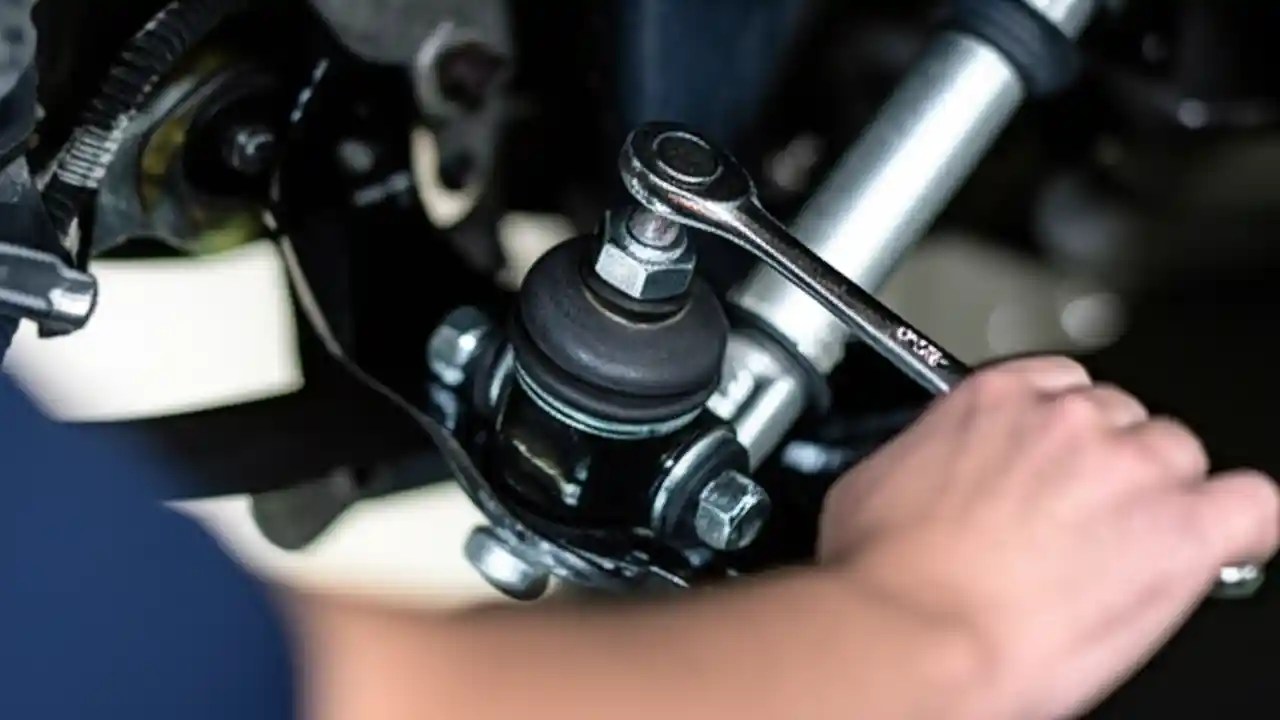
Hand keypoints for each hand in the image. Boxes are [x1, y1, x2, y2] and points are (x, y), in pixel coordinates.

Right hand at [818, 356, 1279, 718]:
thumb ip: (924, 460)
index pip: (1060, 384)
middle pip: (1121, 418)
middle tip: (1078, 521)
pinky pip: (1251, 505)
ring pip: (1178, 455)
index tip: (1053, 465)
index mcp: (994, 400)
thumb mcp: (872, 488)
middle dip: (1105, 467)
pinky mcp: (1181, 530)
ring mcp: (1129, 469)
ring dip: (1161, 495)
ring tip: (1128, 548)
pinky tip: (1209, 550)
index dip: (1061, 433)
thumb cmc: (883, 577)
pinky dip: (1238, 527)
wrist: (912, 635)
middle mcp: (1067, 420)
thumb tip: (926, 476)